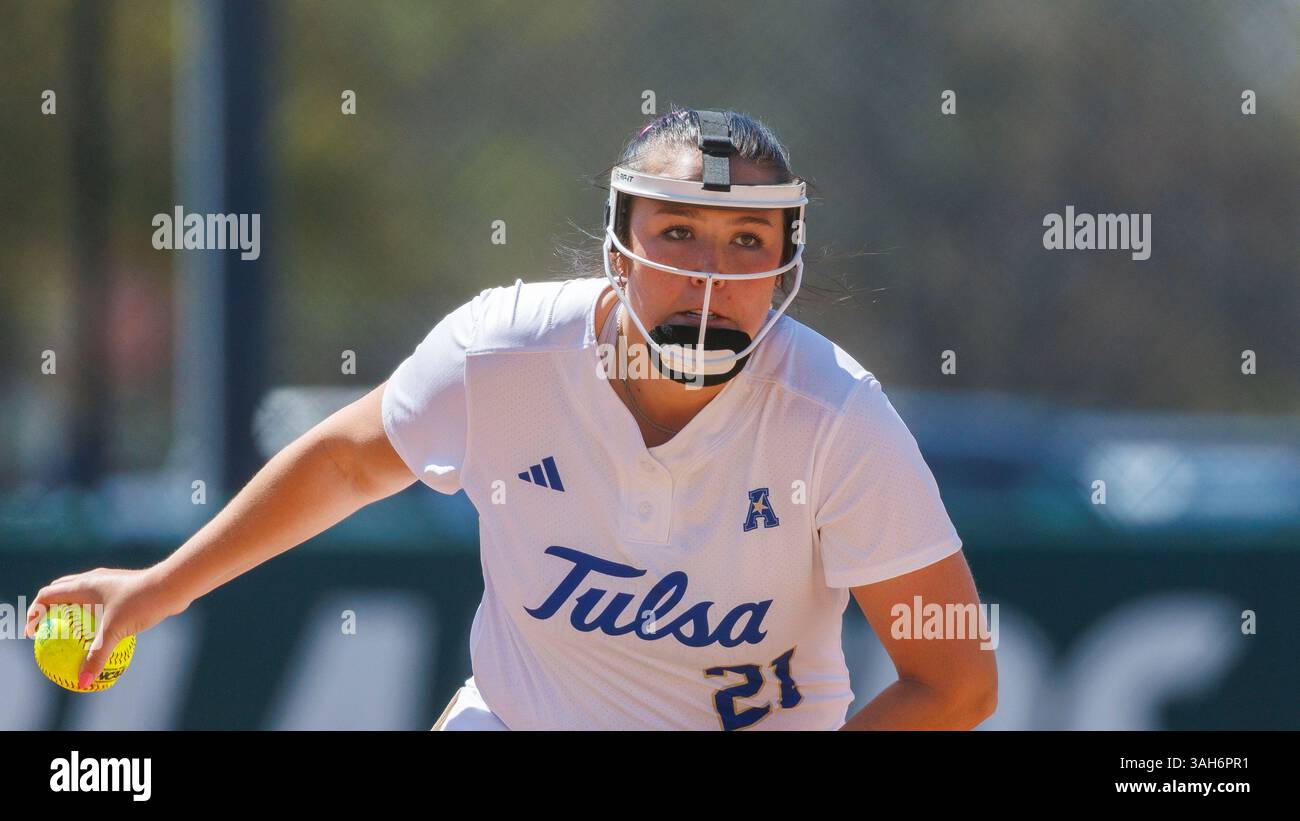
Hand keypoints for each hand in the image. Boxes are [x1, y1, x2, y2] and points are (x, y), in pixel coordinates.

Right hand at [24, 566, 186, 688]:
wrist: (172, 586)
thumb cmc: (141, 603)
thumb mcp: (116, 632)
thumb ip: (97, 656)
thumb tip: (83, 681)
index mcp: (84, 586)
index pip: (47, 595)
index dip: (34, 612)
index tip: (32, 633)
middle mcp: (93, 580)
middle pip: (60, 591)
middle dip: (48, 608)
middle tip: (46, 630)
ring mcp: (109, 582)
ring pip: (81, 594)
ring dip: (71, 608)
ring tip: (70, 632)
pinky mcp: (124, 588)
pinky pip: (100, 601)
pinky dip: (93, 613)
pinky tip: (101, 632)